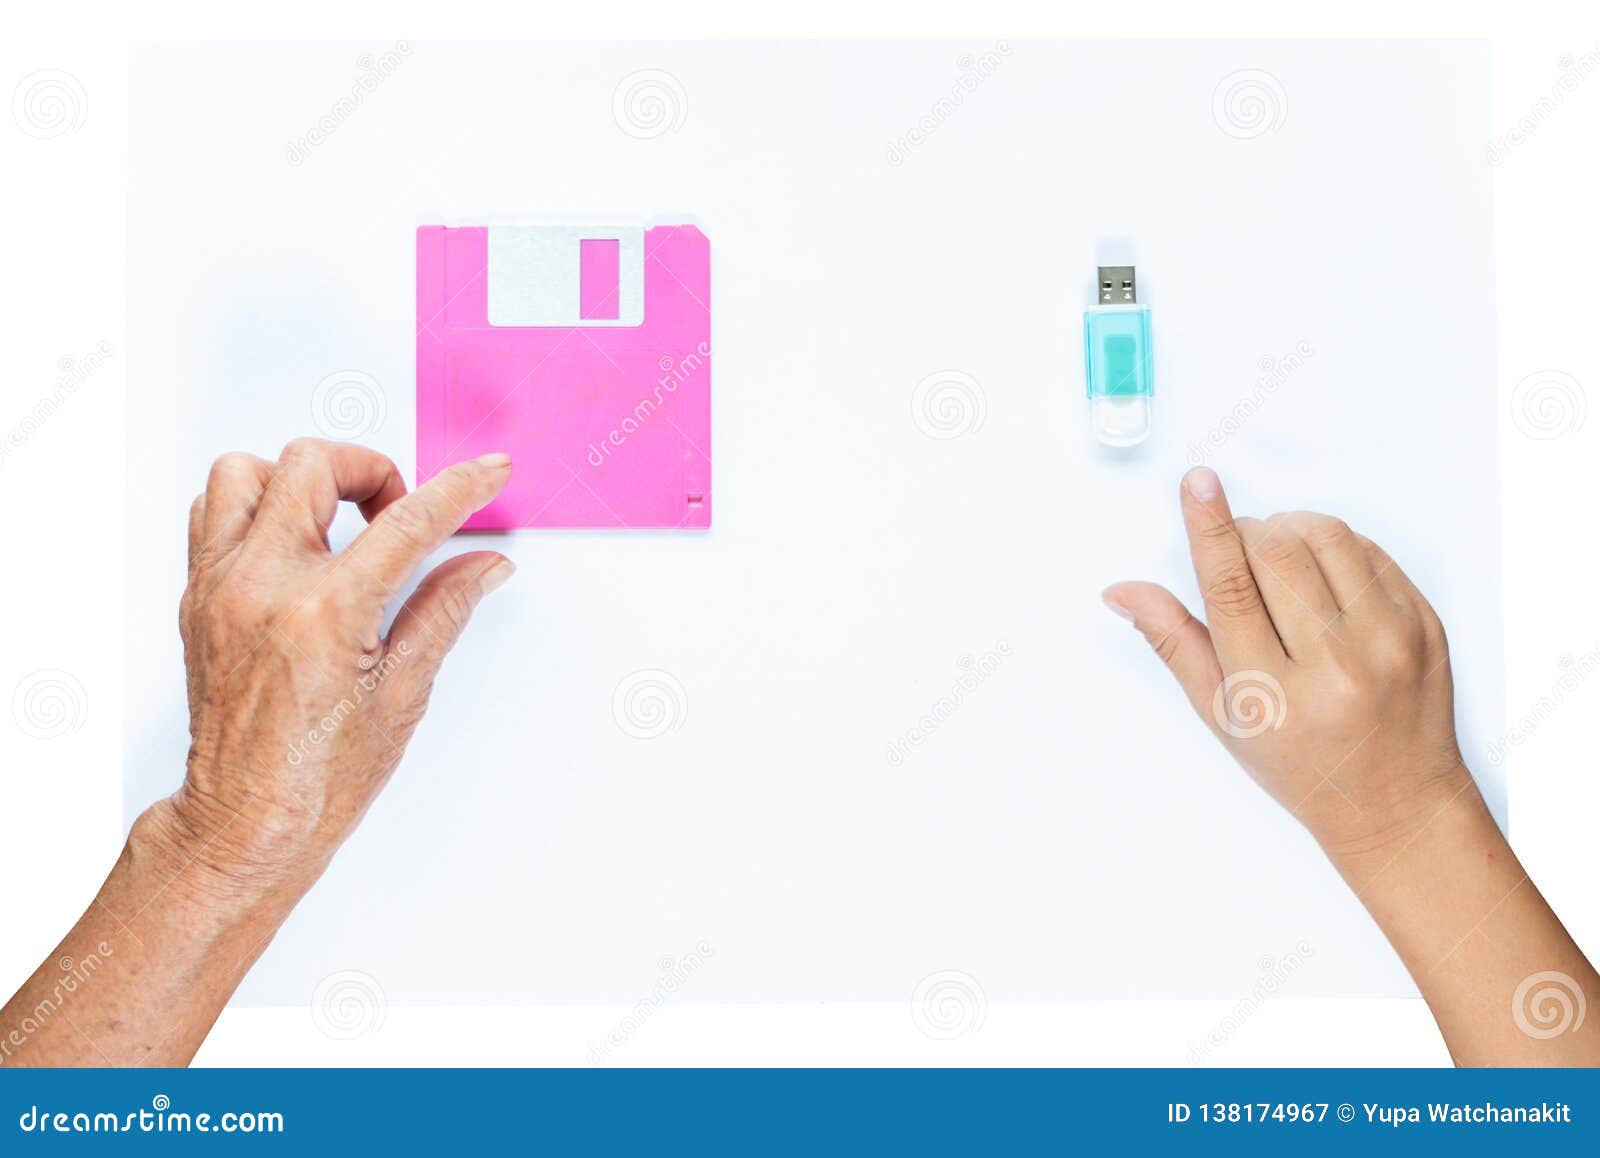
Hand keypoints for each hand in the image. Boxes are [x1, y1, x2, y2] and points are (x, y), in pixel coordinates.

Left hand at [158, 438, 514, 892]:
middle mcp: (262, 587)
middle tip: (400, 513)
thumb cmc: (318, 776)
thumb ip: (444, 610)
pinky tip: (295, 545)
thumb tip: (484, 565)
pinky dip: (257, 508)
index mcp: (325, 613)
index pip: (407, 521)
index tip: (488, 472)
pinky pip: (214, 512)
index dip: (460, 488)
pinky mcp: (198, 597)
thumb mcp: (404, 692)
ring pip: (248, 473)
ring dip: (302, 482)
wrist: (246, 820)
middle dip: (372, 472)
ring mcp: (220, 587)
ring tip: (338, 521)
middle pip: (314, 465)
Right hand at [1102, 466, 1471, 868]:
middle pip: (1277, 553)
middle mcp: (1338, 665)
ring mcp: (1391, 641)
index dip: (1209, 528)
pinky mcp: (1424, 622)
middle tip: (1237, 555)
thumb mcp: (1224, 716)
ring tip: (1277, 563)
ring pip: (1327, 536)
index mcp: (1276, 694)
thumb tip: (1125, 593)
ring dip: (1289, 531)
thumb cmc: (1303, 765)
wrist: (1397, 803)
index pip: (1231, 589)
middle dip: (1247, 534)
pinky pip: (1369, 549)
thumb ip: (1175, 644)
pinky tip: (1320, 578)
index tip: (1197, 484)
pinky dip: (1334, 546)